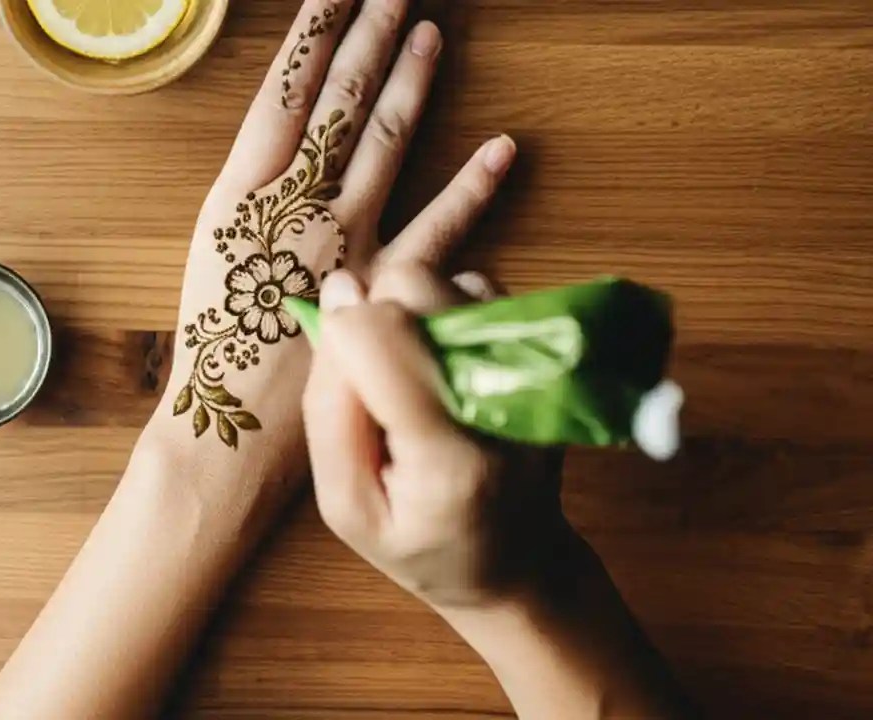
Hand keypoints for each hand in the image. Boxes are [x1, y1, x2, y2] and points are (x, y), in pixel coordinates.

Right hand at [154, 0, 514, 478]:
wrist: (229, 445)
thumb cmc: (212, 359)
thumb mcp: (210, 265)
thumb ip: (253, 205)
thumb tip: (293, 151)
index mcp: (238, 197)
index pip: (283, 93)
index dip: (312, 35)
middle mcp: (294, 209)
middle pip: (338, 104)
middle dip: (366, 35)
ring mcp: (346, 246)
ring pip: (383, 149)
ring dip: (408, 85)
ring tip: (430, 31)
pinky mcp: (388, 292)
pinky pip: (438, 235)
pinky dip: (472, 191)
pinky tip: (504, 148)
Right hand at [303, 262, 571, 608]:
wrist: (517, 560)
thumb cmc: (421, 542)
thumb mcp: (347, 506)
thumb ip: (328, 408)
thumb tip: (337, 295)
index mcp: (448, 456)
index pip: (378, 335)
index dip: (340, 339)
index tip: (343, 386)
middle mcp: (500, 395)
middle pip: (414, 284)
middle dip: (375, 314)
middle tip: (376, 381)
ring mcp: (532, 367)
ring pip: (443, 279)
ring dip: (413, 313)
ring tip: (413, 379)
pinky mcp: (544, 351)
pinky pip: (474, 289)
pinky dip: (446, 313)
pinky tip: (443, 367)